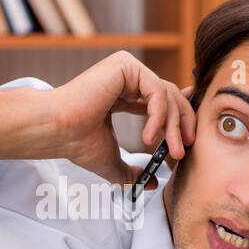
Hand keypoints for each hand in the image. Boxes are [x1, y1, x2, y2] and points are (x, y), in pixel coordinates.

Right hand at [52, 51, 195, 187]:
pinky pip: (157, 91)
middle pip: (169, 94)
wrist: (57, 130)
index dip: (179, 113)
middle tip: (184, 149)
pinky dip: (159, 116)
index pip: (159, 98)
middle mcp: (125, 77)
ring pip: (166, 94)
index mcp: (121, 92)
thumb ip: (131, 170)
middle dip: (181, 124)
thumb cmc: (76, 142)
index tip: (191, 135)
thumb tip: (151, 183)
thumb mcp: (111, 161)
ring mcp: (125, 69)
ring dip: (173, 126)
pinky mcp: (125, 66)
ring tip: (169, 150)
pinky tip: (149, 137)